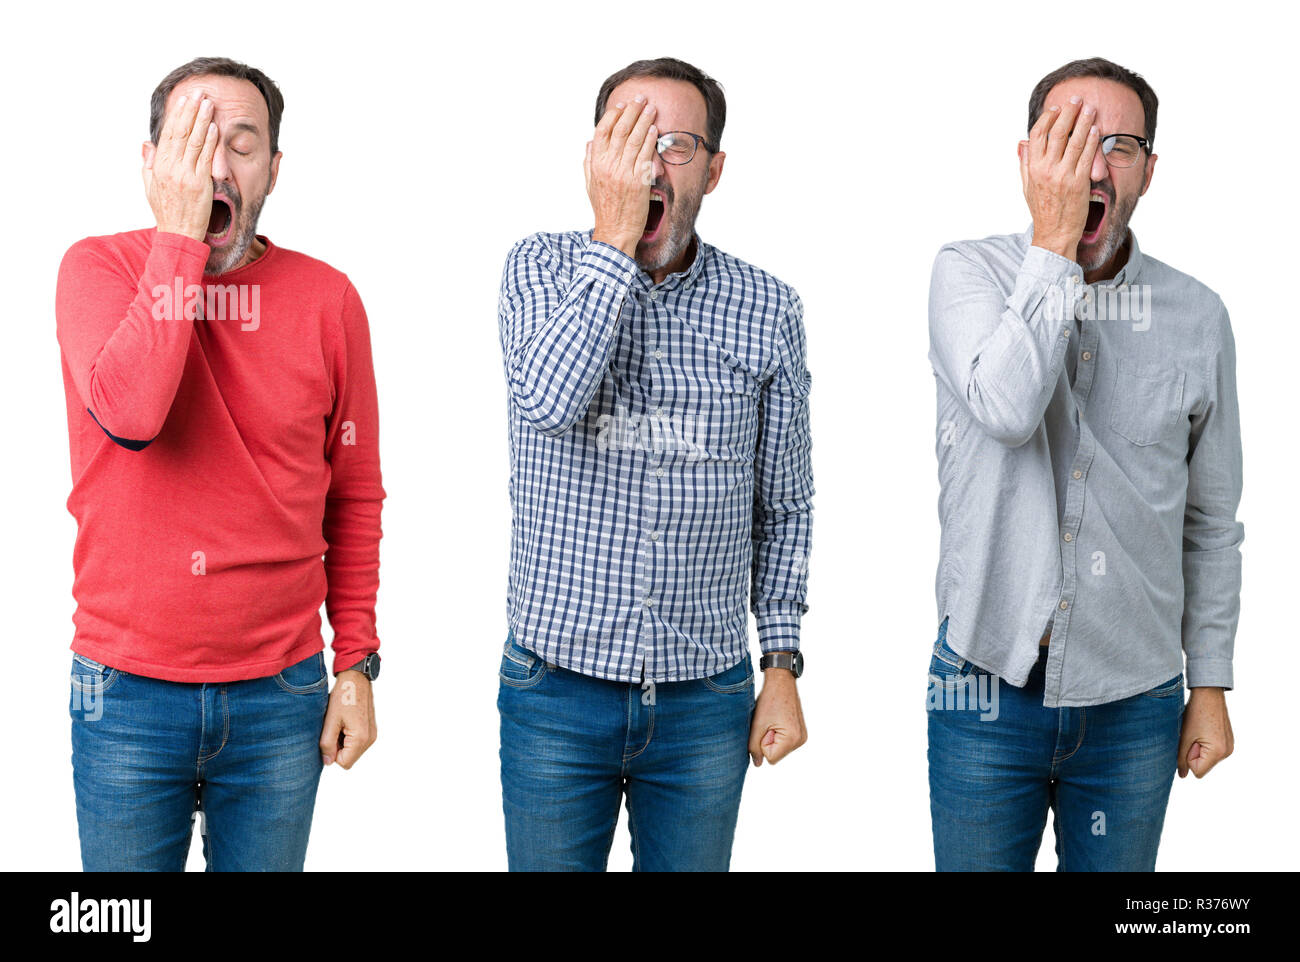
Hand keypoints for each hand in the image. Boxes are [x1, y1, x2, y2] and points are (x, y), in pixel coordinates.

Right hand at [142, 93, 217, 242]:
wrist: (178, 235)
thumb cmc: (167, 212)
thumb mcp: (150, 187)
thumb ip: (148, 163)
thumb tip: (147, 143)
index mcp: (158, 166)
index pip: (169, 134)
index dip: (178, 115)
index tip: (185, 100)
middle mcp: (170, 168)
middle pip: (181, 133)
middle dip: (190, 111)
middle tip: (199, 93)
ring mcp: (185, 175)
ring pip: (194, 141)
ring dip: (202, 120)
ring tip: (209, 104)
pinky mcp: (200, 184)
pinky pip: (205, 158)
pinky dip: (209, 141)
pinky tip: (214, 127)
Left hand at [320, 670, 376, 768]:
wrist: (356, 678)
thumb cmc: (343, 696)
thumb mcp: (330, 720)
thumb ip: (327, 744)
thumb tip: (327, 762)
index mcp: (361, 738)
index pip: (344, 763)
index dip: (332, 753)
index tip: (329, 735)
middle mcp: (370, 738)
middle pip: (349, 758)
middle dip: (338, 748)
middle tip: (334, 728)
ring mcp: (372, 734)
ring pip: (353, 751)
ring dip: (343, 742)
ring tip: (340, 723)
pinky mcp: (371, 729)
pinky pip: (357, 742)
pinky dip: (348, 736)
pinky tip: (345, 721)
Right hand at [585, 95, 657, 256]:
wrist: (615, 232)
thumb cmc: (604, 209)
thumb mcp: (590, 184)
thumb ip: (589, 162)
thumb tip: (589, 143)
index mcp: (595, 164)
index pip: (602, 131)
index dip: (613, 115)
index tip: (622, 105)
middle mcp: (608, 166)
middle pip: (620, 130)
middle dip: (632, 111)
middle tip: (641, 99)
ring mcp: (623, 173)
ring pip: (634, 140)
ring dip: (643, 120)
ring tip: (651, 109)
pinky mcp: (638, 182)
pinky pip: (645, 156)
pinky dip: (649, 141)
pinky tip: (654, 130)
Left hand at [748, 667, 806, 765]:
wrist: (781, 682)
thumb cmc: (770, 699)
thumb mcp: (757, 724)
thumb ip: (754, 747)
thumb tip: (757, 763)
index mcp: (792, 739)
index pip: (771, 758)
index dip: (763, 743)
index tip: (766, 726)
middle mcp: (801, 740)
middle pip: (776, 755)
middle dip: (768, 740)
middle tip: (770, 722)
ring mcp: (802, 736)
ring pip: (779, 749)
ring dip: (772, 737)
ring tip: (773, 720)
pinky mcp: (800, 732)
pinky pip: (784, 741)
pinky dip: (778, 733)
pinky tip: (778, 719)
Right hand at [1018, 95, 1099, 262]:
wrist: (1054, 234)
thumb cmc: (1042, 210)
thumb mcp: (1027, 186)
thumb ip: (1025, 163)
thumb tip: (1021, 143)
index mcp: (1033, 169)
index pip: (1038, 135)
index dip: (1048, 119)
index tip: (1057, 109)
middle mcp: (1047, 170)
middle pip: (1058, 133)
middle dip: (1068, 113)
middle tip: (1077, 100)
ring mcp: (1063, 176)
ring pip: (1075, 141)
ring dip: (1084, 122)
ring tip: (1090, 109)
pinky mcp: (1079, 183)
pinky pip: (1087, 157)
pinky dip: (1092, 141)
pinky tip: (1096, 130)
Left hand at [1178, 687, 1233, 778]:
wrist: (1209, 694)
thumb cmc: (1195, 713)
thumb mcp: (1184, 736)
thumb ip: (1181, 758)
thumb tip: (1182, 775)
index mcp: (1218, 752)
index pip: (1198, 772)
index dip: (1189, 758)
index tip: (1190, 741)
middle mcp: (1227, 752)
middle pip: (1203, 766)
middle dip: (1194, 752)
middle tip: (1194, 734)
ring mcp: (1229, 747)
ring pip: (1206, 759)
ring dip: (1199, 748)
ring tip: (1199, 731)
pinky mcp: (1228, 741)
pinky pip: (1212, 751)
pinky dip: (1205, 743)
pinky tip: (1204, 729)